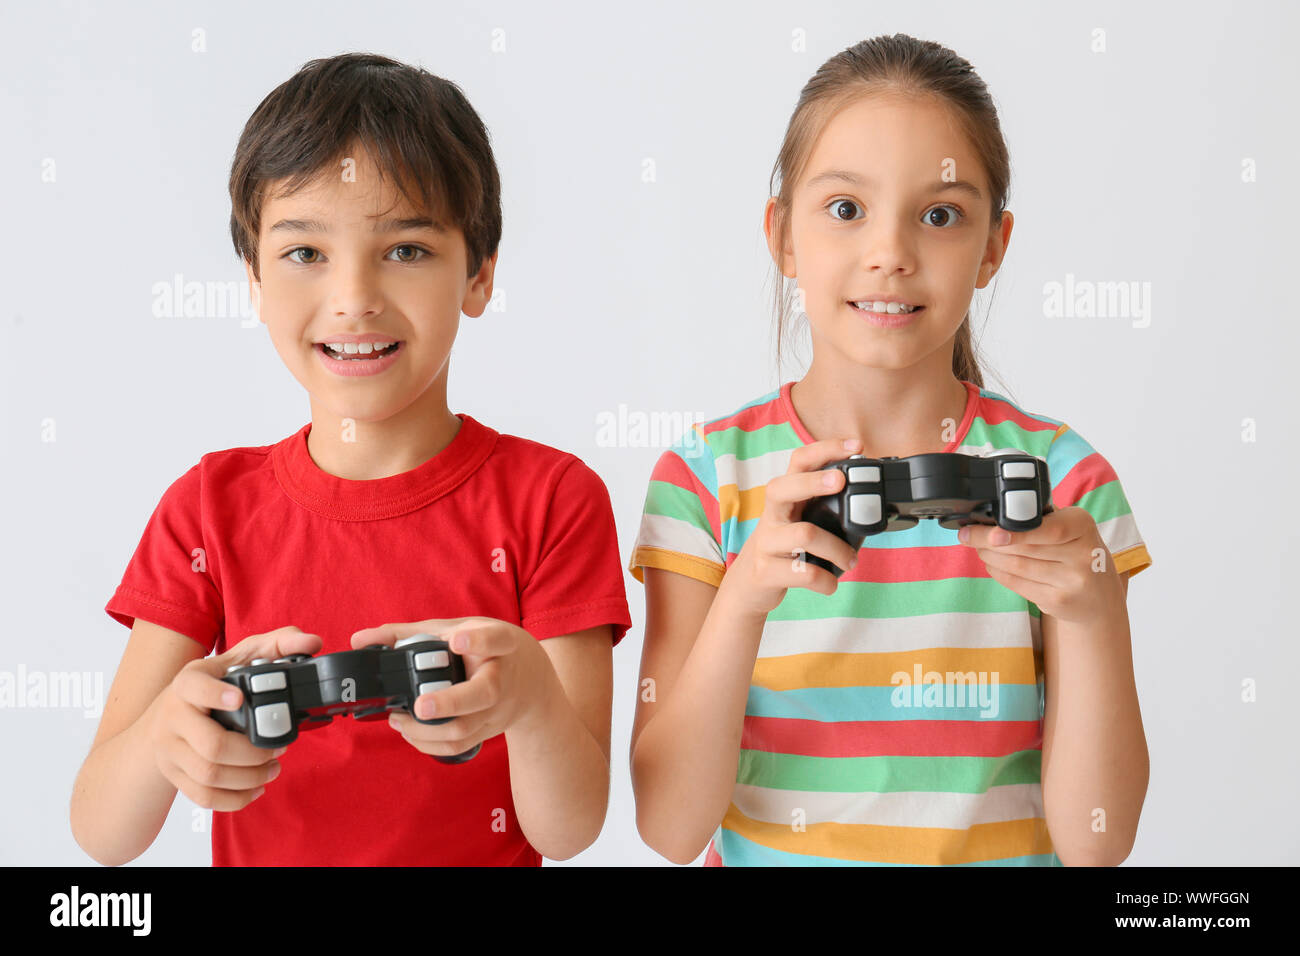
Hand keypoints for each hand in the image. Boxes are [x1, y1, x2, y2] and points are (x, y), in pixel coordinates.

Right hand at [149, 625, 321, 810]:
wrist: (162, 718)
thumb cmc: (210, 684)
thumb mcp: (237, 657)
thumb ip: (276, 644)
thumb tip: (312, 642)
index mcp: (188, 682)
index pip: (194, 687)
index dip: (215, 695)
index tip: (239, 699)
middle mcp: (173, 716)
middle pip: (212, 746)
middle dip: (254, 753)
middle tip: (279, 748)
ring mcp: (170, 749)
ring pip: (209, 775)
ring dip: (250, 778)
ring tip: (273, 768)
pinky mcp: (174, 775)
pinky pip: (203, 796)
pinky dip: (234, 798)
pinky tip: (256, 788)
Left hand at [350, 617, 556, 758]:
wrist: (532, 681)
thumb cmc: (487, 649)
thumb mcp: (457, 630)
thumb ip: (408, 633)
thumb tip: (358, 640)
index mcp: (500, 644)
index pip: (495, 639)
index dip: (477, 641)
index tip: (456, 641)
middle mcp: (502, 677)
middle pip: (483, 694)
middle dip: (450, 702)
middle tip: (421, 706)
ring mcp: (497, 709)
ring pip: (465, 728)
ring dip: (427, 730)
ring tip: (399, 719)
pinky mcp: (488, 730)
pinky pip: (458, 745)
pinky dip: (429, 744)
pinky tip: (409, 731)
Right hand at [721, 437, 864, 618]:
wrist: (749, 583)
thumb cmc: (784, 547)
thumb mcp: (798, 521)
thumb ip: (824, 508)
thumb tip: (870, 503)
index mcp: (785, 498)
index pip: (798, 462)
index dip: (825, 450)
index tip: (855, 446)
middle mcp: (771, 515)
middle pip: (783, 487)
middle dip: (813, 481)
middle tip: (841, 481)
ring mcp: (767, 542)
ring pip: (804, 535)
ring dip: (836, 548)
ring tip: (851, 560)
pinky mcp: (766, 571)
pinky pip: (803, 573)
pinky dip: (825, 580)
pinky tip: (831, 582)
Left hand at [958, 506, 1123, 622]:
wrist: (1099, 595)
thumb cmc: (1076, 551)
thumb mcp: (1070, 527)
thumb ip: (1040, 519)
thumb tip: (993, 514)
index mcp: (1082, 526)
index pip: (1046, 529)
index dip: (1015, 532)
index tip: (989, 533)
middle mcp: (1082, 554)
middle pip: (1024, 548)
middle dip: (987, 541)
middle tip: (968, 535)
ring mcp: (1072, 581)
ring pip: (1017, 567)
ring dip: (989, 557)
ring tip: (978, 548)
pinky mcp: (1058, 601)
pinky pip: (1018, 584)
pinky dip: (999, 573)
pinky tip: (992, 565)